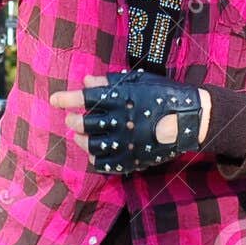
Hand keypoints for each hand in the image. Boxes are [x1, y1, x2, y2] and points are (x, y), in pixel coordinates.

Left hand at [52, 73, 211, 172]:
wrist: (190, 118)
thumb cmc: (164, 94)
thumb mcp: (139, 80)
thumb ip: (111, 81)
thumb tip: (87, 81)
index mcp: (122, 98)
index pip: (88, 98)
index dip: (68, 99)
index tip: (54, 99)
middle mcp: (122, 120)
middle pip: (86, 124)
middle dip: (74, 122)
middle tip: (71, 120)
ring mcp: (127, 142)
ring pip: (92, 145)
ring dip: (81, 140)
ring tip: (78, 136)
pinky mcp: (134, 159)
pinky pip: (107, 164)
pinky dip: (95, 158)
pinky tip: (93, 152)